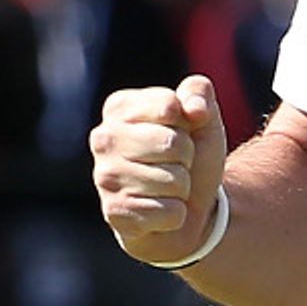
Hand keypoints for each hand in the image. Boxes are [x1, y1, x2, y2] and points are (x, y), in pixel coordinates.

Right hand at [91, 75, 228, 265]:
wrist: (190, 204)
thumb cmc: (192, 153)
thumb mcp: (203, 115)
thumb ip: (199, 92)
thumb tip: (195, 109)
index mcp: (120, 107)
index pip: (169, 106)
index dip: (189, 122)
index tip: (180, 131)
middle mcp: (103, 139)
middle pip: (171, 143)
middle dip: (187, 155)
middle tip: (176, 162)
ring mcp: (104, 178)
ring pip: (172, 180)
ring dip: (182, 186)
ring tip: (168, 186)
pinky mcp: (115, 213)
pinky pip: (168, 211)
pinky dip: (176, 213)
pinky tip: (160, 209)